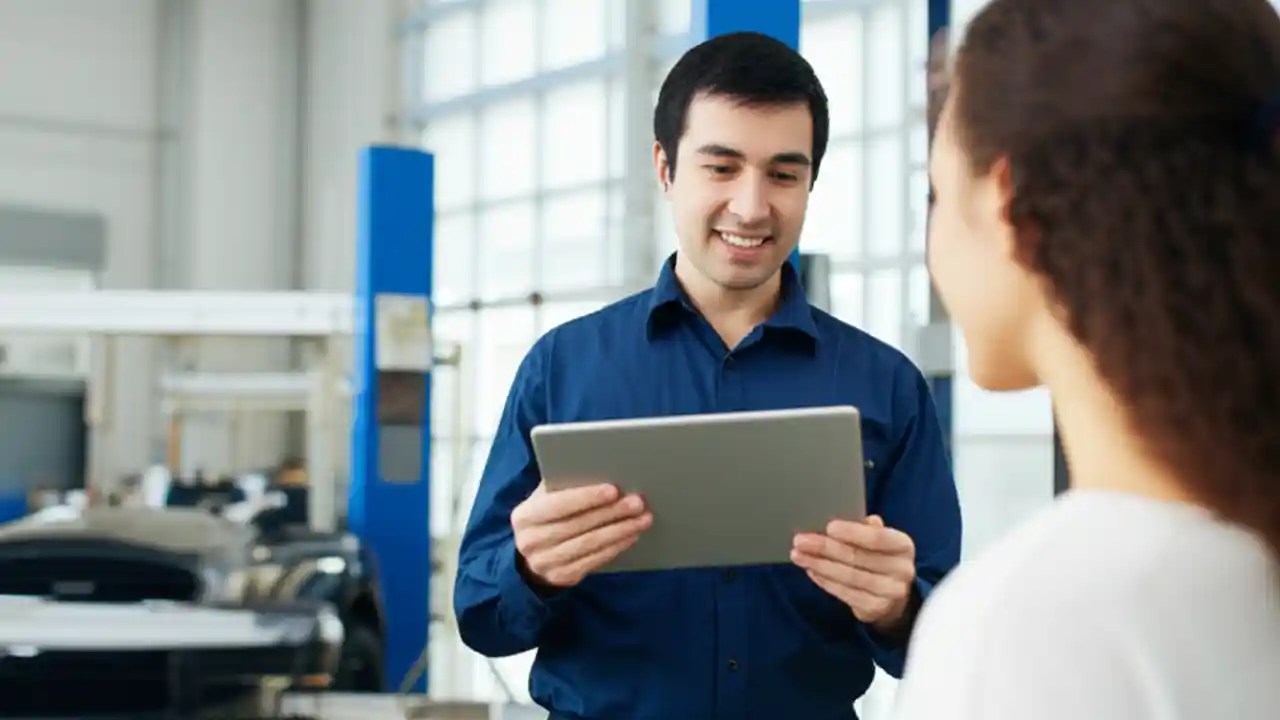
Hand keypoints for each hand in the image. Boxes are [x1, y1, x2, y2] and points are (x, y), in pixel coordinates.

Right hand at [511, 482, 651, 589]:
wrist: (533, 555)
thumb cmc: (547, 516)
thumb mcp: (545, 499)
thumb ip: (563, 485)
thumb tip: (600, 469)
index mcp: (525, 516)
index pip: (557, 505)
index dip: (586, 497)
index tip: (613, 489)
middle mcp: (530, 541)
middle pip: (577, 525)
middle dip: (610, 513)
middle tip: (637, 502)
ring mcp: (545, 563)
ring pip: (588, 545)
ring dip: (619, 531)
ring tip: (642, 519)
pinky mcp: (561, 577)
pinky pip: (593, 561)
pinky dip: (615, 547)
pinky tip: (631, 535)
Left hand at [791, 515, 916, 634]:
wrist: (894, 596)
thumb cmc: (880, 558)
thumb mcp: (879, 540)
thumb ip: (865, 528)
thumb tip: (845, 517)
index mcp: (903, 546)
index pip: (878, 538)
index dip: (852, 532)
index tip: (828, 527)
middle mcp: (902, 570)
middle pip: (858, 557)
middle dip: (825, 547)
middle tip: (800, 540)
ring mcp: (890, 592)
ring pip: (848, 576)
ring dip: (819, 565)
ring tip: (798, 555)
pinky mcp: (875, 608)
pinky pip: (844, 593)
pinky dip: (824, 581)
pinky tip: (811, 570)